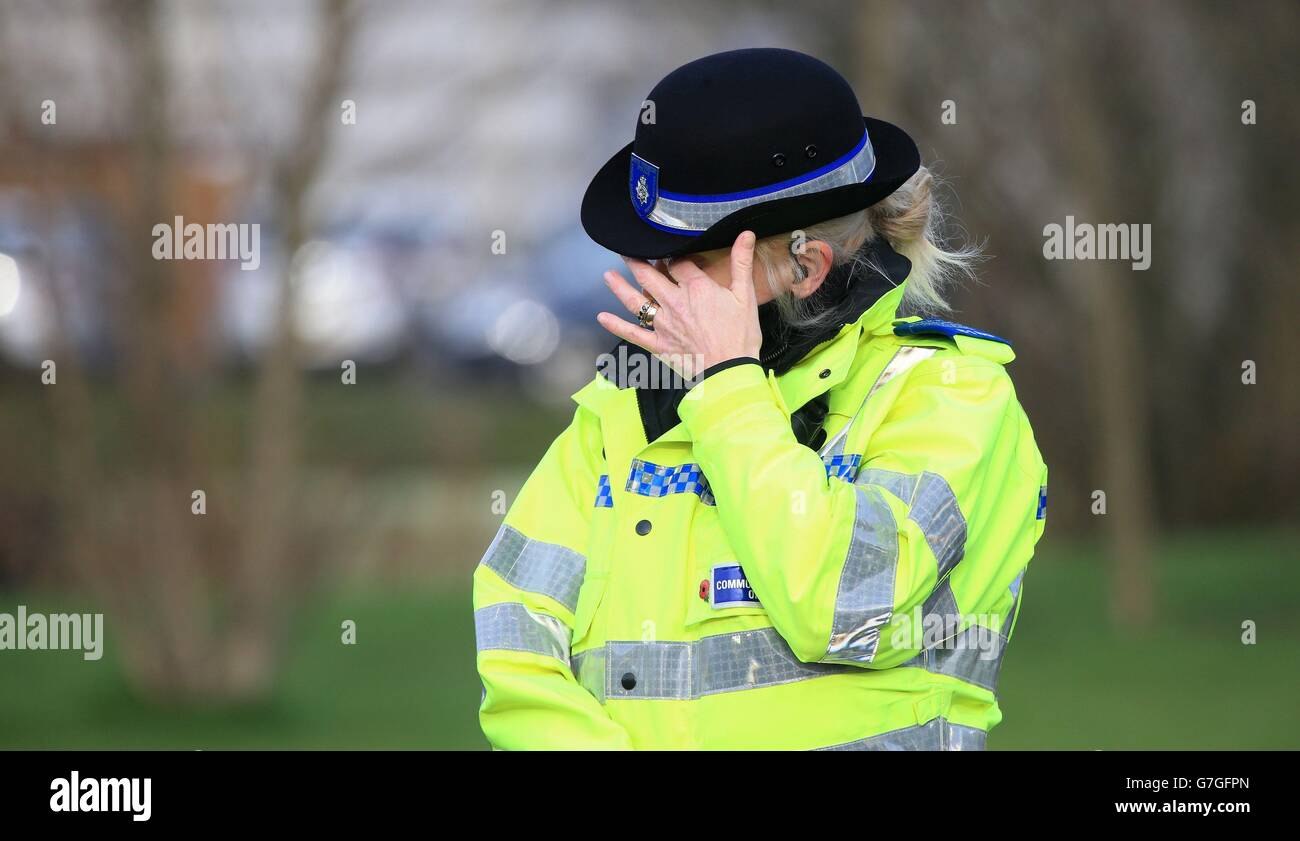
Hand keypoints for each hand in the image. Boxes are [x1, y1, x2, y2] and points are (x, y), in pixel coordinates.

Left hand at [597, 231, 761, 377]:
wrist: (730, 372)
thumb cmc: (741, 335)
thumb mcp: (745, 296)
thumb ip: (742, 263)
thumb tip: (746, 233)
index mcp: (695, 288)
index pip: (678, 263)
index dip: (675, 256)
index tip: (674, 254)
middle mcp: (674, 302)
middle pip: (650, 276)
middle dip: (637, 262)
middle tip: (626, 251)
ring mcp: (663, 324)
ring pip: (636, 300)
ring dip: (619, 286)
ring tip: (608, 275)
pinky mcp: (658, 344)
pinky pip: (632, 333)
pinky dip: (615, 325)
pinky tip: (602, 316)